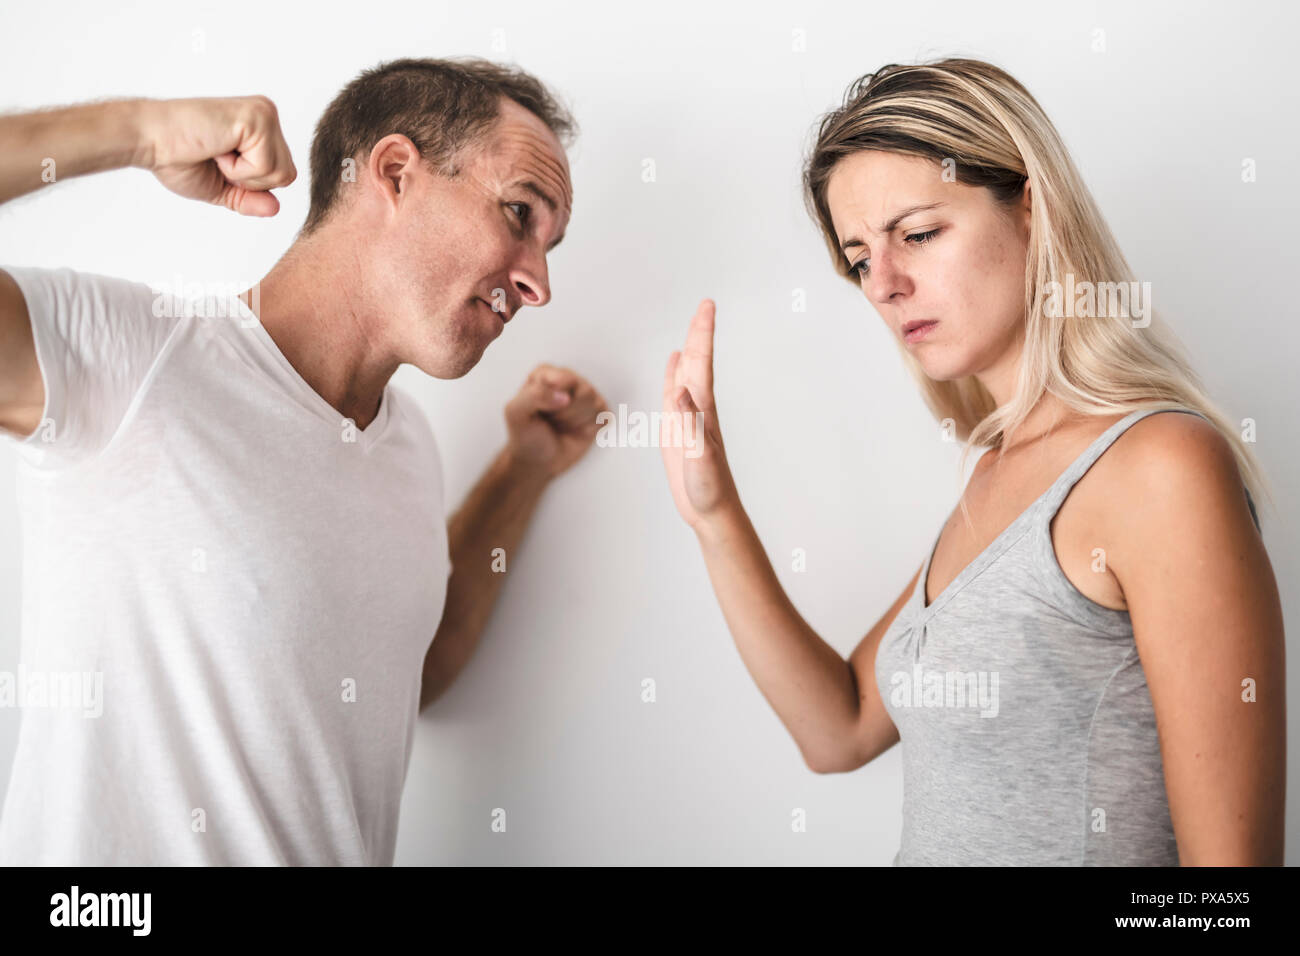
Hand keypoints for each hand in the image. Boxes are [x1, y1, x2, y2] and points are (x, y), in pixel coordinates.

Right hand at [137, 96, 296, 216]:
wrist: (148, 140)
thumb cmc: (176, 157)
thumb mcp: (222, 187)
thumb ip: (250, 197)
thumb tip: (276, 208)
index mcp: (260, 127)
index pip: (282, 175)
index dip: (250, 184)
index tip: (218, 162)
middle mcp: (266, 115)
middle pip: (287, 176)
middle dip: (249, 181)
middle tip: (216, 157)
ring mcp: (264, 114)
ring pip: (280, 173)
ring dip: (242, 174)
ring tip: (216, 151)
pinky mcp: (257, 118)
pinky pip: (266, 166)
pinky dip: (237, 169)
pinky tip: (216, 147)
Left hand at [504, 364, 608, 478]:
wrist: (538, 461)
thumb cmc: (526, 434)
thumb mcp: (516, 413)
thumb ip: (534, 396)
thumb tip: (565, 397)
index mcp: (545, 373)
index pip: (563, 378)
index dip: (555, 399)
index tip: (542, 411)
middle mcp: (568, 379)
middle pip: (585, 391)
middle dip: (566, 414)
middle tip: (551, 421)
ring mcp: (586, 396)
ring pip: (595, 403)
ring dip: (576, 422)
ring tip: (561, 426)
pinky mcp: (599, 412)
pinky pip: (605, 417)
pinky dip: (590, 430)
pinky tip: (576, 432)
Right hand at [661, 299, 740, 529]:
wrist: (711, 510)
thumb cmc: (709, 487)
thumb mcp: (698, 454)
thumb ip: (690, 422)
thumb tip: (681, 389)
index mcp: (703, 409)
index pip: (701, 362)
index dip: (702, 333)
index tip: (707, 305)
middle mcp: (697, 407)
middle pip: (696, 361)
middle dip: (698, 333)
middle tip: (704, 304)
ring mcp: (687, 417)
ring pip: (685, 374)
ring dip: (687, 350)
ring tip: (689, 328)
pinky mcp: (676, 429)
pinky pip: (672, 393)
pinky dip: (672, 375)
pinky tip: (673, 365)